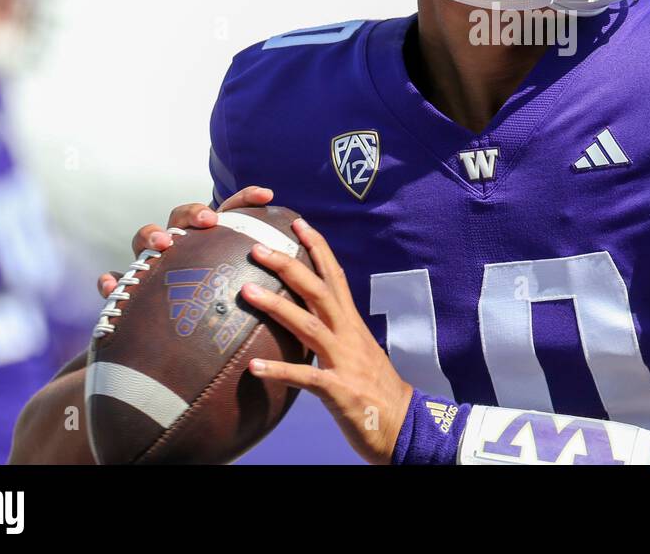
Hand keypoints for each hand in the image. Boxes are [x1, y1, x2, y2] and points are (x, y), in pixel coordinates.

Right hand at [96, 186, 274, 298]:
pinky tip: (110, 282)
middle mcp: (180, 244)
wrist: (172, 345)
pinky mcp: (126, 288)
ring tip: (163, 243)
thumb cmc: (214, 313)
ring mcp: (151, 263)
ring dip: (152, 234)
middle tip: (209, 220)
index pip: (228, 211)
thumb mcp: (239, 297)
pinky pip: (112, 282)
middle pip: (181, 216)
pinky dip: (109, 280)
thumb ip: (259, 282)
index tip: (268, 195)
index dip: (246, 199)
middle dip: (194, 212)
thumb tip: (291, 268)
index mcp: (210, 241)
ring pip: (144, 237)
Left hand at [240, 218, 413, 464]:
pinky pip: (306, 377)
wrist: (404, 425)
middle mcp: (349, 335)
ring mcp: (345, 361)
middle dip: (288, 266)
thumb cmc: (376, 389)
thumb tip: (308, 318)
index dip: (317, 248)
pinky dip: (279, 370)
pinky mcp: (339, 390)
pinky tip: (254, 366)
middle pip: (318, 291)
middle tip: (258, 247)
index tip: (298, 223)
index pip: (334, 276)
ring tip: (245, 292)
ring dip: (276, 307)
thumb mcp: (357, 351)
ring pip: (308, 325)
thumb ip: (335, 333)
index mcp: (352, 324)